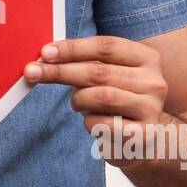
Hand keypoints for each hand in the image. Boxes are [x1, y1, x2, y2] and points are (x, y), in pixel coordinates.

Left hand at [23, 36, 168, 165]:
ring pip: (101, 96)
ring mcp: (152, 108)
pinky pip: (103, 124)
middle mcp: (154, 81)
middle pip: (99, 71)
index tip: (44, 52)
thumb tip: (45, 56)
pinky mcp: (144, 134)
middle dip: (61, 72)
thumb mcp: (107, 75)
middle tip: (32, 72)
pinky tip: (92, 122)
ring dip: (79, 100)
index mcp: (146, 58)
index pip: (106, 46)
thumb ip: (84, 62)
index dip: (72, 48)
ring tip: (77, 104)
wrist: (142, 141)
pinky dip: (88, 122)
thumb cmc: (117, 101)